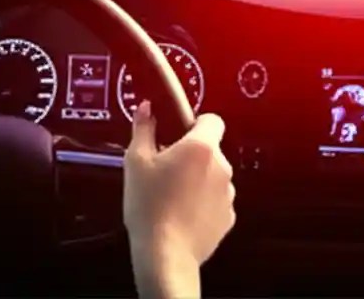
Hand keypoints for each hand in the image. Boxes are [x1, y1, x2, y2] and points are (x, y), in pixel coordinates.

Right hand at [124, 102, 235, 298]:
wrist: (164, 254)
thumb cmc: (149, 208)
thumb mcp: (136, 162)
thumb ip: (143, 129)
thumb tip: (146, 109)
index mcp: (200, 147)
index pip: (212, 119)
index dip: (196, 123)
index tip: (179, 133)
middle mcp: (221, 166)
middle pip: (210, 149)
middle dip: (191, 155)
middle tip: (166, 168)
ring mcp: (227, 192)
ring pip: (213, 176)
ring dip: (198, 180)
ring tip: (171, 195)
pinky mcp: (228, 216)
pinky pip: (216, 200)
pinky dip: (203, 203)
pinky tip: (182, 213)